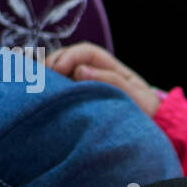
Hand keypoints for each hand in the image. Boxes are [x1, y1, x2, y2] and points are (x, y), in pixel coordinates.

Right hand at [45, 42, 161, 116]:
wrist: (151, 135)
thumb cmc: (145, 113)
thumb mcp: (135, 96)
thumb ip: (111, 81)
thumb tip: (79, 71)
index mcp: (111, 67)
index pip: (87, 52)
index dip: (70, 56)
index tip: (57, 69)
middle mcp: (96, 73)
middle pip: (69, 59)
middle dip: (53, 63)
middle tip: (40, 76)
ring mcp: (85, 87)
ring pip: (61, 75)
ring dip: (47, 77)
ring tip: (35, 85)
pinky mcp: (78, 102)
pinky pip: (61, 92)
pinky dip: (49, 90)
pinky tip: (38, 94)